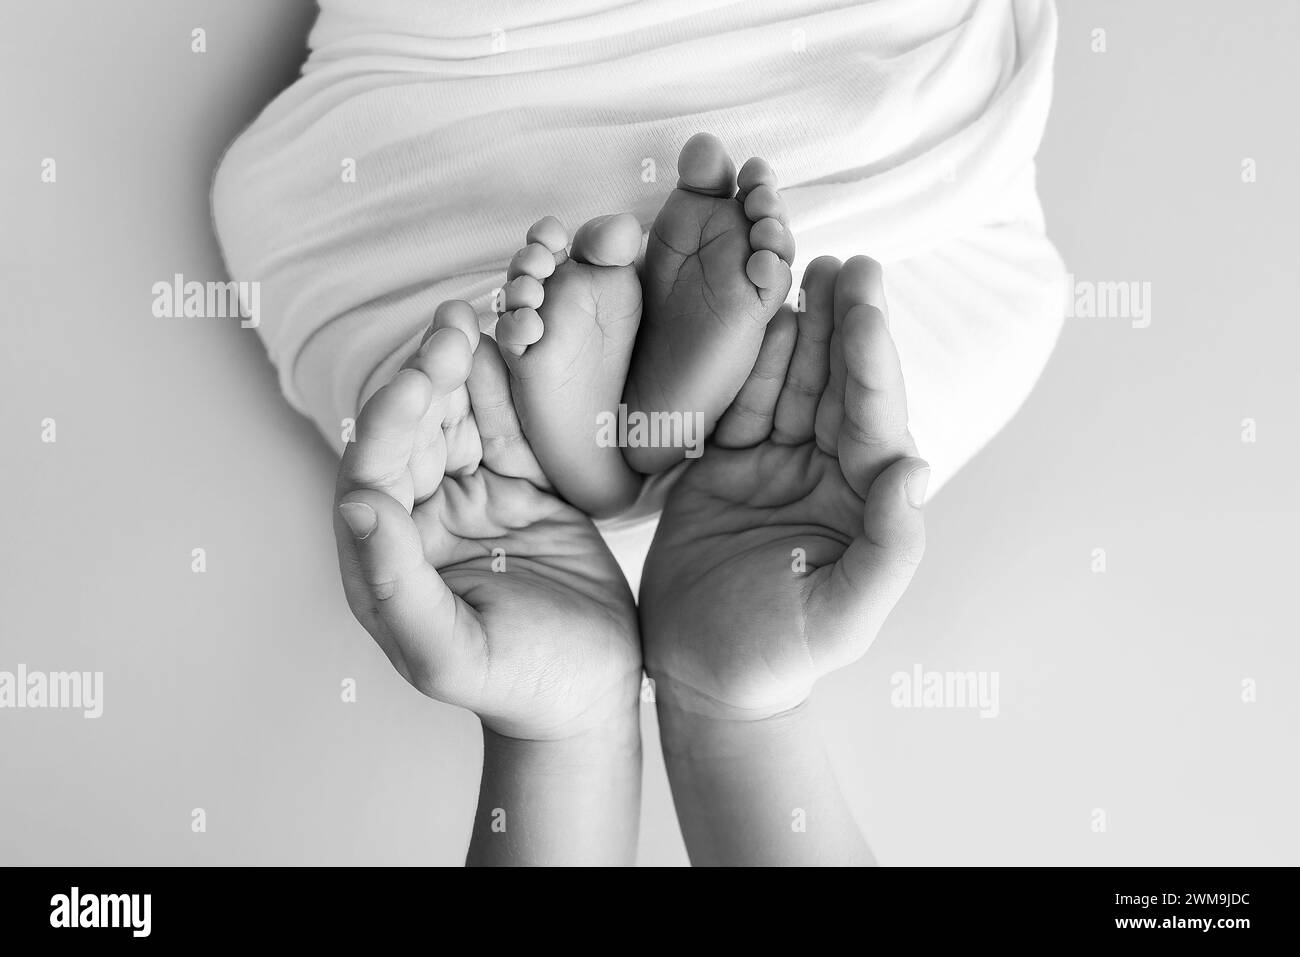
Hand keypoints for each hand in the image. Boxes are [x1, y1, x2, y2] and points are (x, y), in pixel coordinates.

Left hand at [333, 302, 641, 741]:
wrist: (591, 698)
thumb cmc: (519, 687)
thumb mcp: (449, 652)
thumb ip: (396, 585)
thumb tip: (358, 507)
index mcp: (386, 560)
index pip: (375, 472)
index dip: (391, 419)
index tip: (418, 376)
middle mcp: (422, 522)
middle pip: (416, 433)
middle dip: (427, 375)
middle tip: (452, 325)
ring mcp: (474, 504)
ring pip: (462, 421)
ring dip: (463, 371)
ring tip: (473, 320)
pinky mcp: (525, 494)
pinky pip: (514, 432)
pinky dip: (511, 392)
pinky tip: (511, 349)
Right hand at [640, 256, 928, 720]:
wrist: (706, 679)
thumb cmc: (781, 658)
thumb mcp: (847, 613)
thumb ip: (891, 545)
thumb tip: (916, 465)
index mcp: (862, 501)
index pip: (872, 417)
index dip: (870, 356)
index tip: (866, 298)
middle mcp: (823, 475)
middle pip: (835, 386)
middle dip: (840, 325)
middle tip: (842, 261)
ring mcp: (771, 468)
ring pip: (786, 386)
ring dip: (793, 331)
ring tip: (795, 272)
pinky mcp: (721, 470)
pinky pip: (733, 407)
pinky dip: (739, 365)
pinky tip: (747, 321)